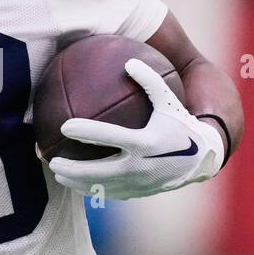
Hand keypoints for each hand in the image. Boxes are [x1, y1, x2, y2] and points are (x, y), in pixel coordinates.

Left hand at [47, 58, 224, 199]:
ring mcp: (139, 184)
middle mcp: (141, 167)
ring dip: (76, 182)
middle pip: (98, 172)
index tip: (64, 126)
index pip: (110, 137)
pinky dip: (92, 189)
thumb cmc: (181, 124)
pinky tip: (76, 183)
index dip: (86, 132)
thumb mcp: (169, 100)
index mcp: (146, 143)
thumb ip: (150, 80)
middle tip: (51, 159)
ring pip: (101, 187)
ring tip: (57, 174)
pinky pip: (110, 193)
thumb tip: (129, 61)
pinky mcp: (139, 193)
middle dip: (72, 168)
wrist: (202, 158)